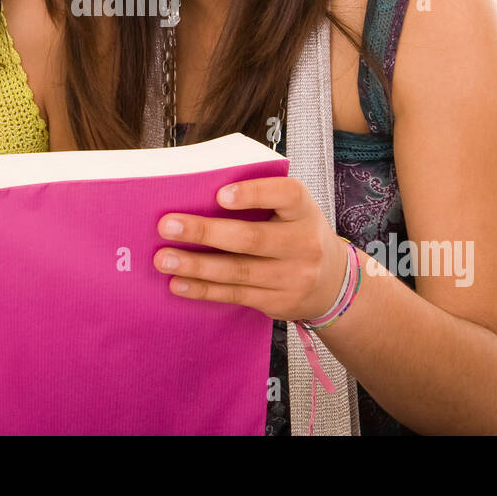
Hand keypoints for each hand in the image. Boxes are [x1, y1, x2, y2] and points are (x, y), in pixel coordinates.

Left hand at [153, 176, 347, 321]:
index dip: (253, 194)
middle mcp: (304, 243)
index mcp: (304, 209)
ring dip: (196, 265)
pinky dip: (204, 290)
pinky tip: (179, 283)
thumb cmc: (297, 233)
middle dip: (205, 233)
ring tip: (164, 259)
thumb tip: (199, 193)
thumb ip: (260, 199)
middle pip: (251, 238)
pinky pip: (236, 295)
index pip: (285, 195)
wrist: (332, 282)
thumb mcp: (292, 210)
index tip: (220, 195)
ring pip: (238, 271)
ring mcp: (293, 277)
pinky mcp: (279, 302)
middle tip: (167, 226)